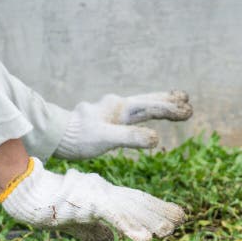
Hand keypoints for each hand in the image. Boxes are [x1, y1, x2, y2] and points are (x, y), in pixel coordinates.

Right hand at [0, 157, 184, 240]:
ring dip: (151, 221)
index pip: (134, 202)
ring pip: (131, 209)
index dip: (154, 209)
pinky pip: (115, 217)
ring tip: (169, 231)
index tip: (174, 217)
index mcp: (103, 196)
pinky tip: (145, 240)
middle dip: (159, 211)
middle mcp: (105, 193)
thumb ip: (95, 231)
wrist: (26, 195)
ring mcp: (98, 197)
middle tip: (181, 219)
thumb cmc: (48, 206)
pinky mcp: (90, 204)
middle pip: (138, 202)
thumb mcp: (76, 224)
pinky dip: (131, 228)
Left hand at [54, 91, 192, 160]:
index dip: (171, 109)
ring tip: (174, 101)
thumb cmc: (78, 139)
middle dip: (168, 101)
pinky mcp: (104, 119)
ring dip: (158, 103)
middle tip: (188, 101)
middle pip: (148, 100)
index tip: (188, 110)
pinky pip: (130, 113)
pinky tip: (142, 116)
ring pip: (140, 104)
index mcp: (119, 108)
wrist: (53, 135)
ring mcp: (110, 111)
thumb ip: (130, 138)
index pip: (151, 107)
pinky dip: (143, 111)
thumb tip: (156, 139)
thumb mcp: (105, 139)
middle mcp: (116, 105)